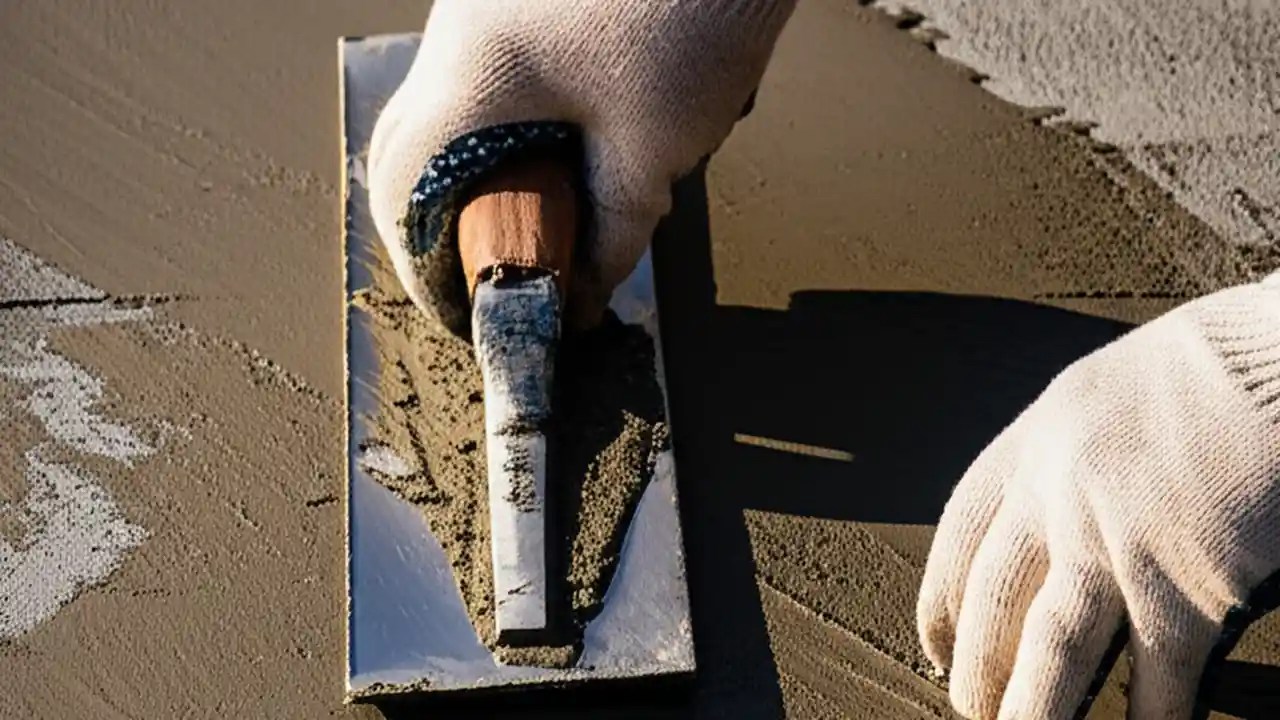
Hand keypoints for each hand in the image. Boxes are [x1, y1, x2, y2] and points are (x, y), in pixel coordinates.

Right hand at [368, 0, 795, 331]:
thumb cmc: (694, 15)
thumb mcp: (654, 149)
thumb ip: (613, 234)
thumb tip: (584, 296)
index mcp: (473, 76)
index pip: (399, 189)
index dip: (421, 265)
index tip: (460, 309)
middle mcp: (457, 33)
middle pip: (409, 147)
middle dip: (438, 222)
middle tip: (485, 272)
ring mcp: (482, 6)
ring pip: (445, 106)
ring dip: (470, 171)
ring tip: (524, 222)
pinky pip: (483, 74)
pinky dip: (499, 128)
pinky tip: (553, 150)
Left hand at [918, 275, 1279, 718]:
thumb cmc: (1226, 367)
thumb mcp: (1115, 393)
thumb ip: (1078, 455)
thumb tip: (1059, 516)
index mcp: (1040, 438)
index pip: (963, 532)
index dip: (942, 597)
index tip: (936, 643)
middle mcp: (1058, 489)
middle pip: (993, 602)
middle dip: (978, 668)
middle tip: (973, 710)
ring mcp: (1114, 539)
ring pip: (1050, 652)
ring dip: (1029, 712)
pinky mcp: (1183, 584)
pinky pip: (1154, 676)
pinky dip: (1148, 718)